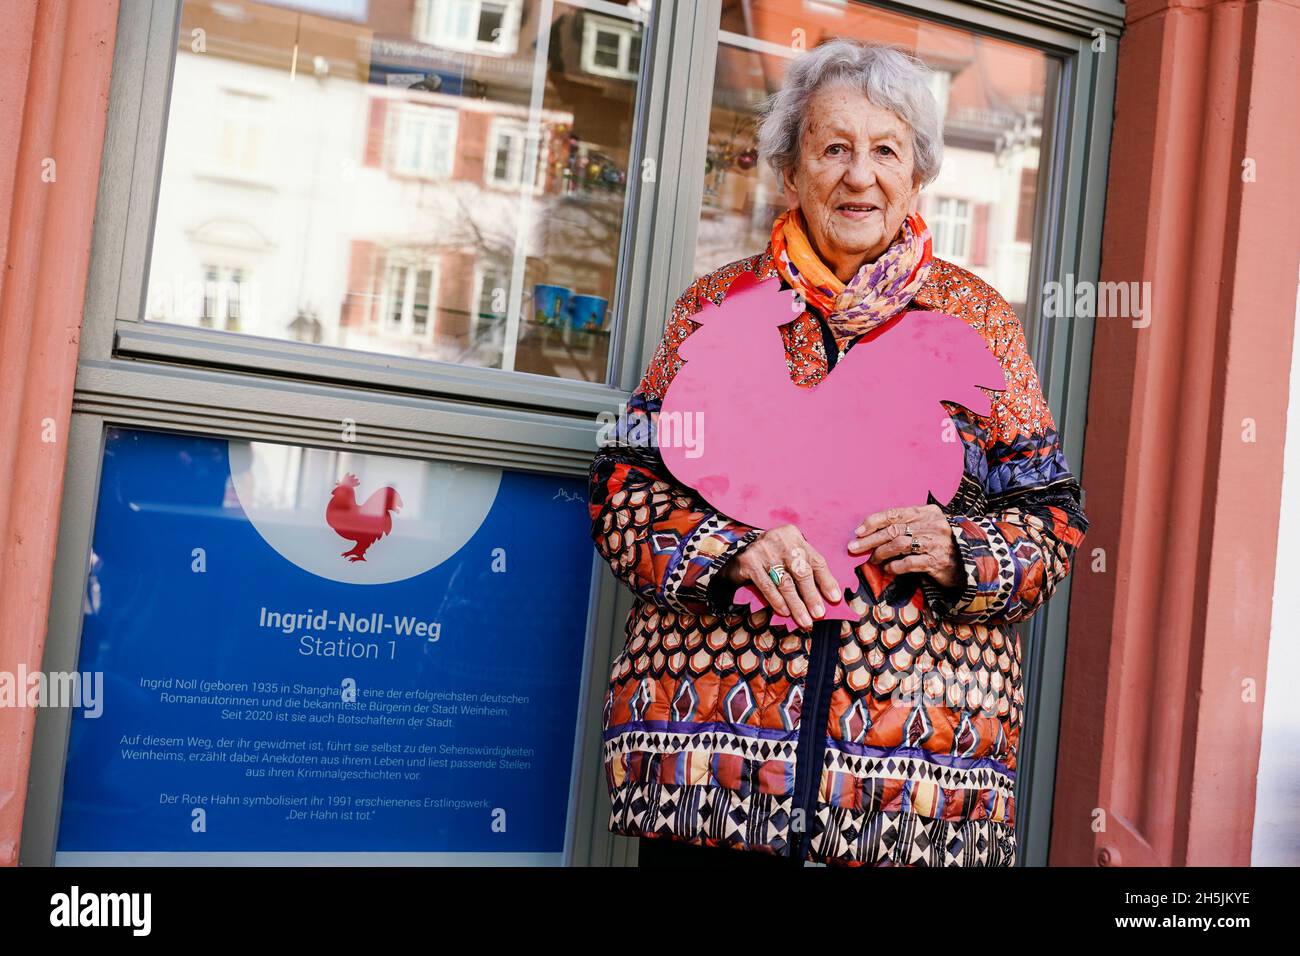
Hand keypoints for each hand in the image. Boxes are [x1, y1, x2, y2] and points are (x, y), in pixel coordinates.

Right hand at [720, 524, 841, 629]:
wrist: (736, 553)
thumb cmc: (770, 557)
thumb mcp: (788, 554)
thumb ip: (805, 567)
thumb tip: (826, 595)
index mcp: (794, 535)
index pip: (815, 560)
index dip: (827, 581)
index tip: (834, 598)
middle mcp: (779, 539)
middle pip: (801, 571)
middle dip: (811, 595)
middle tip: (819, 613)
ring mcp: (763, 549)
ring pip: (785, 582)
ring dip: (796, 604)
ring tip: (804, 620)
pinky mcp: (749, 561)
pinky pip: (766, 585)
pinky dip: (777, 601)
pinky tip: (784, 612)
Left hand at [847, 504, 960, 588]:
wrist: (969, 563)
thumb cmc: (941, 544)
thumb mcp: (926, 528)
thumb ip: (906, 525)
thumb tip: (873, 532)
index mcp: (928, 512)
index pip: (895, 513)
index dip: (874, 521)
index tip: (858, 531)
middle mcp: (932, 525)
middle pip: (893, 529)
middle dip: (870, 539)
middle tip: (854, 548)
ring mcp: (935, 543)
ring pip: (899, 544)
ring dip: (881, 553)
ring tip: (873, 560)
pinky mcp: (937, 562)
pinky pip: (909, 563)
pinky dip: (895, 566)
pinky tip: (888, 569)